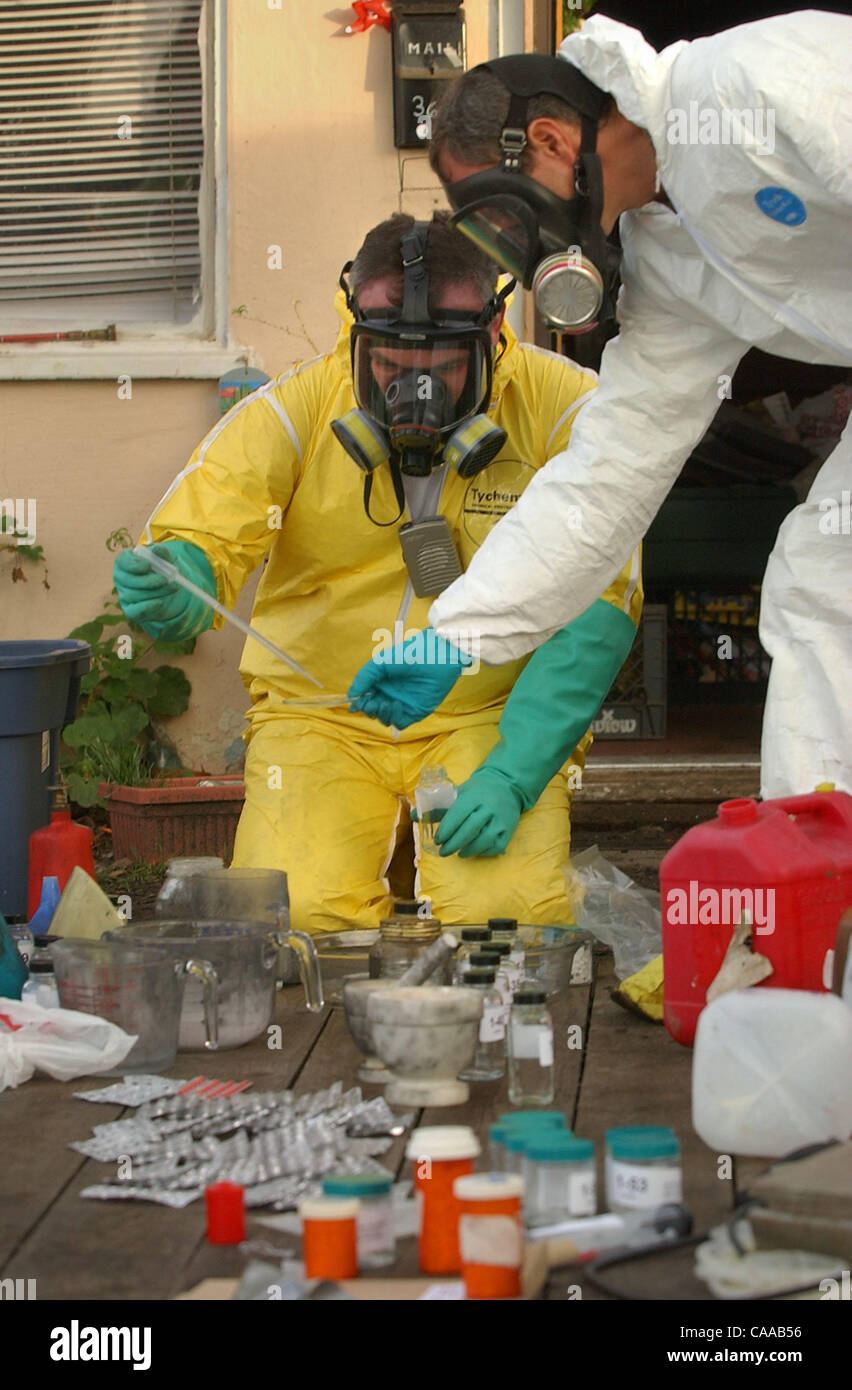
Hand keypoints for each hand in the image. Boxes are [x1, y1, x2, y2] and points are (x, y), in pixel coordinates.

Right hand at [113, 541, 216, 641]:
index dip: (133, 564)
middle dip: (149, 581)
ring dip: (156, 592)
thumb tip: (157, 549)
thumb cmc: (164, 569)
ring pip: (135, 595)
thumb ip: (162, 553)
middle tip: (166, 580)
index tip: (147, 565)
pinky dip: (147, 608)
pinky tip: (160, 603)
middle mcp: (122, 578)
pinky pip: (134, 612)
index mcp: (126, 561)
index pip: (122, 561)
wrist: (170, 588)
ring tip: (173, 588)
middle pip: (129, 580)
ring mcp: (124, 595)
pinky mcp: (130, 610)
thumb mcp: (167, 558)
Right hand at [348, 628, 469, 727]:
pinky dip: (393, 717)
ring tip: (383, 702)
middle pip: (372, 711)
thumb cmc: (409, 654)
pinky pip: (399, 722)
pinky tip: (395, 704)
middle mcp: (389, 695)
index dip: (358, 703)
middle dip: (368, 709)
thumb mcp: (380, 663)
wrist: (436, 656)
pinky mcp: (414, 713)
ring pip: (383, 719)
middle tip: (371, 702)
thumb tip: (350, 696)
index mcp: (380, 683)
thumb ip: (363, 678)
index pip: (364, 699)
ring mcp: (402, 705)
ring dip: (379, 714)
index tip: (355, 702)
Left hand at [434, 769, 522, 857]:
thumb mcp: (459, 793)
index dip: (446, 829)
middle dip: (453, 843)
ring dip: (468, 850)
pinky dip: (483, 852)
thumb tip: (412, 815)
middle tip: (443, 851)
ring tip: (458, 853)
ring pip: (483, 840)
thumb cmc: (477, 791)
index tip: (437, 839)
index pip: (458, 814)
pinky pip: (495, 846)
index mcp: (474, 796)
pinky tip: (474, 851)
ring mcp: (500, 821)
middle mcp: (489, 808)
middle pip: (469, 830)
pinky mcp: (508, 831)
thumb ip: (439, 807)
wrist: (506, 785)